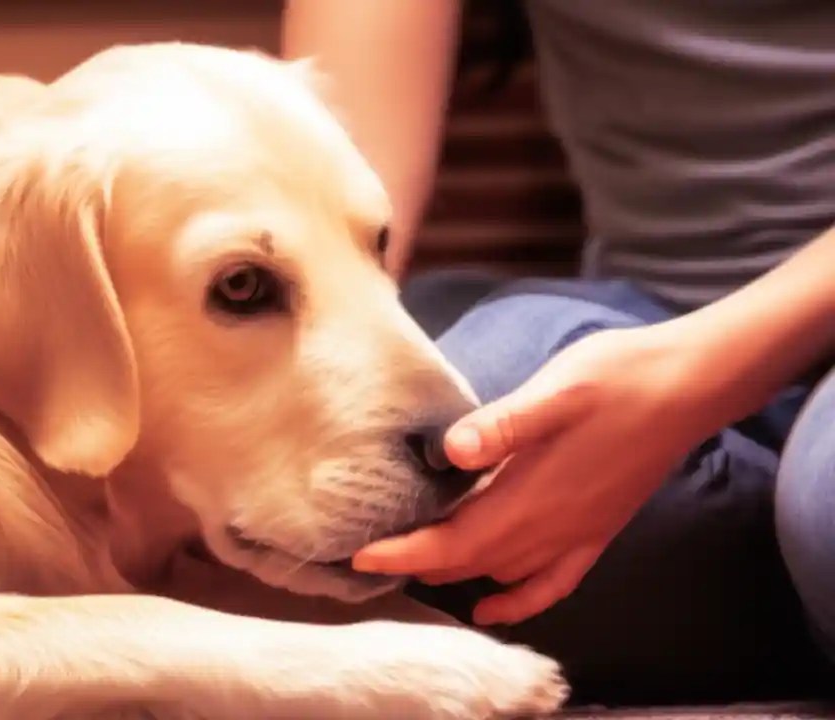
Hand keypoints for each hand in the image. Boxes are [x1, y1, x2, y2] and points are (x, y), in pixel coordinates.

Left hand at [353, 325, 718, 625]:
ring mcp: (576, 534)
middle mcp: (551, 527)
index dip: (403, 553)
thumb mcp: (556, 388)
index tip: (358, 556)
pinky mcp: (597, 531)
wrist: (690, 386)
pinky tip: (492, 603)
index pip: (452, 541)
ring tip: (414, 563)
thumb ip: (503, 423)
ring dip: (457, 574)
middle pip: (469, 563)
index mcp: (532, 495)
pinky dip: (517, 600)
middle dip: (417, 563)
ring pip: (501, 573)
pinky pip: (551, 584)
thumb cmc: (619, 378)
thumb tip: (452, 449)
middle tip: (371, 553)